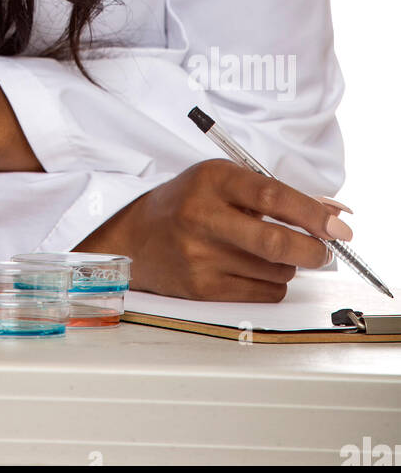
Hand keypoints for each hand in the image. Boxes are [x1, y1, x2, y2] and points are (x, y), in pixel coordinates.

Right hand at [75, 159, 349, 300]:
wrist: (135, 238)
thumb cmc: (184, 203)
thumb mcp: (220, 180)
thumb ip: (270, 192)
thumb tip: (330, 212)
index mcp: (211, 180)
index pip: (271, 196)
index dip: (311, 212)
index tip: (337, 224)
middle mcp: (203, 217)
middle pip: (276, 242)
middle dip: (313, 249)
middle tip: (325, 250)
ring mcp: (201, 256)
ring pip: (275, 270)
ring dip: (288, 264)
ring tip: (270, 252)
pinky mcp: (203, 288)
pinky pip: (262, 292)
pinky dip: (272, 282)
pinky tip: (255, 268)